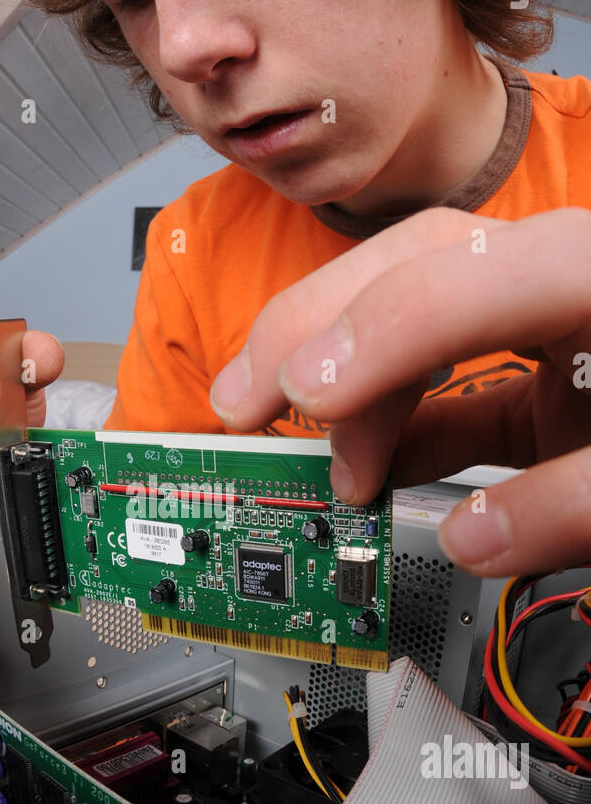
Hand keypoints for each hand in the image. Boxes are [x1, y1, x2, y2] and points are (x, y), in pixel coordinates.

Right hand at [209, 207, 590, 577]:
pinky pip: (464, 383)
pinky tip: (370, 465)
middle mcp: (562, 279)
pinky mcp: (553, 372)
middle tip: (245, 396)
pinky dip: (405, 423)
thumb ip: (570, 506)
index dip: (373, 332)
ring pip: (424, 314)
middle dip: (314, 325)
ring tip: (314, 456)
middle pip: (416, 263)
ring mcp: (555, 321)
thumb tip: (471, 540)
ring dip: (351, 384)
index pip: (463, 275)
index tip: (301, 394)